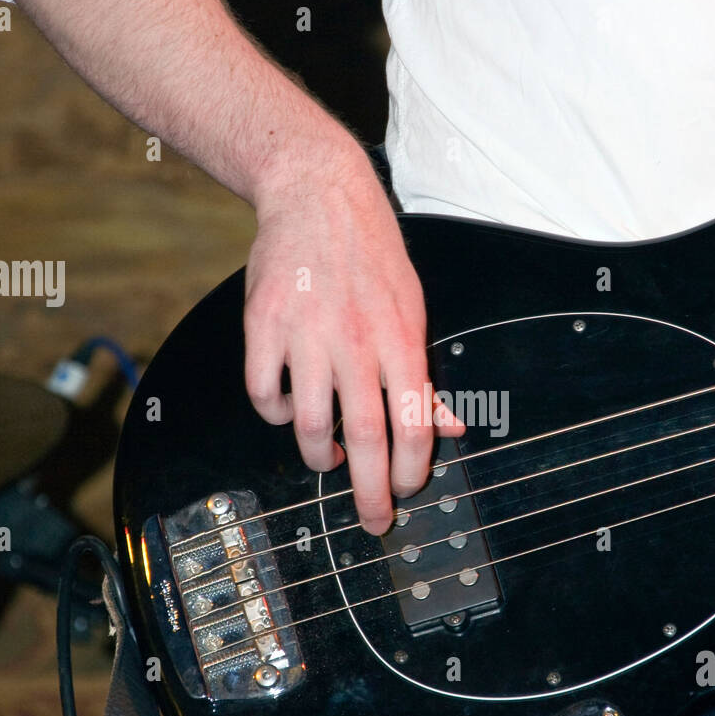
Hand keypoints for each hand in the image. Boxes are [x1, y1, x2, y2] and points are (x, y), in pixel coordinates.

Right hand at [243, 145, 463, 534]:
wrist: (318, 195)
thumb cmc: (373, 256)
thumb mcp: (415, 308)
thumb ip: (425, 374)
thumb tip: (451, 426)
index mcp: (401, 340)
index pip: (414, 425)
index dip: (412, 471)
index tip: (407, 490)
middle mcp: (356, 341)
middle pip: (367, 437)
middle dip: (371, 492)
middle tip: (372, 520)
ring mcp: (305, 334)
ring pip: (311, 425)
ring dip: (321, 457)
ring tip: (330, 460)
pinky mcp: (263, 325)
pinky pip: (264, 393)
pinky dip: (276, 414)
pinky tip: (288, 410)